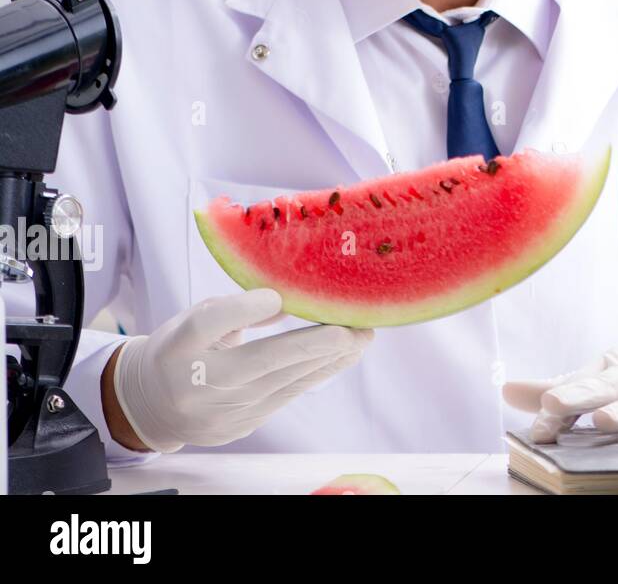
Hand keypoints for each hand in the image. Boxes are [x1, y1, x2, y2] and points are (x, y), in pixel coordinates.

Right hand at [109, 289, 372, 451]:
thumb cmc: (180, 350)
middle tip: (355, 326)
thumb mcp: (193, 320)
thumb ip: (233, 310)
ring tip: (363, 338)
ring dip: (329, 360)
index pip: (208, 325)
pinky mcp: (243, 425)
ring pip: (284, 382)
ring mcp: (222, 410)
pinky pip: (287, 395)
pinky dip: (317, 373)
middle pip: (260, 360)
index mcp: (178, 346)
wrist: (151, 406)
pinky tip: (343, 356)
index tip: (278, 296)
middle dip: (315, 344)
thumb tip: (284, 302)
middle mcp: (197, 383)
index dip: (244, 309)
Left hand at [503, 343, 617, 442]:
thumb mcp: (597, 376)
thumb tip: (506, 390)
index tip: (537, 417)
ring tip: (603, 419)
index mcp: (610, 368)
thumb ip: (556, 387)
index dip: (558, 400)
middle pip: (606, 385)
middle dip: (580, 395)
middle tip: (553, 405)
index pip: (579, 384)